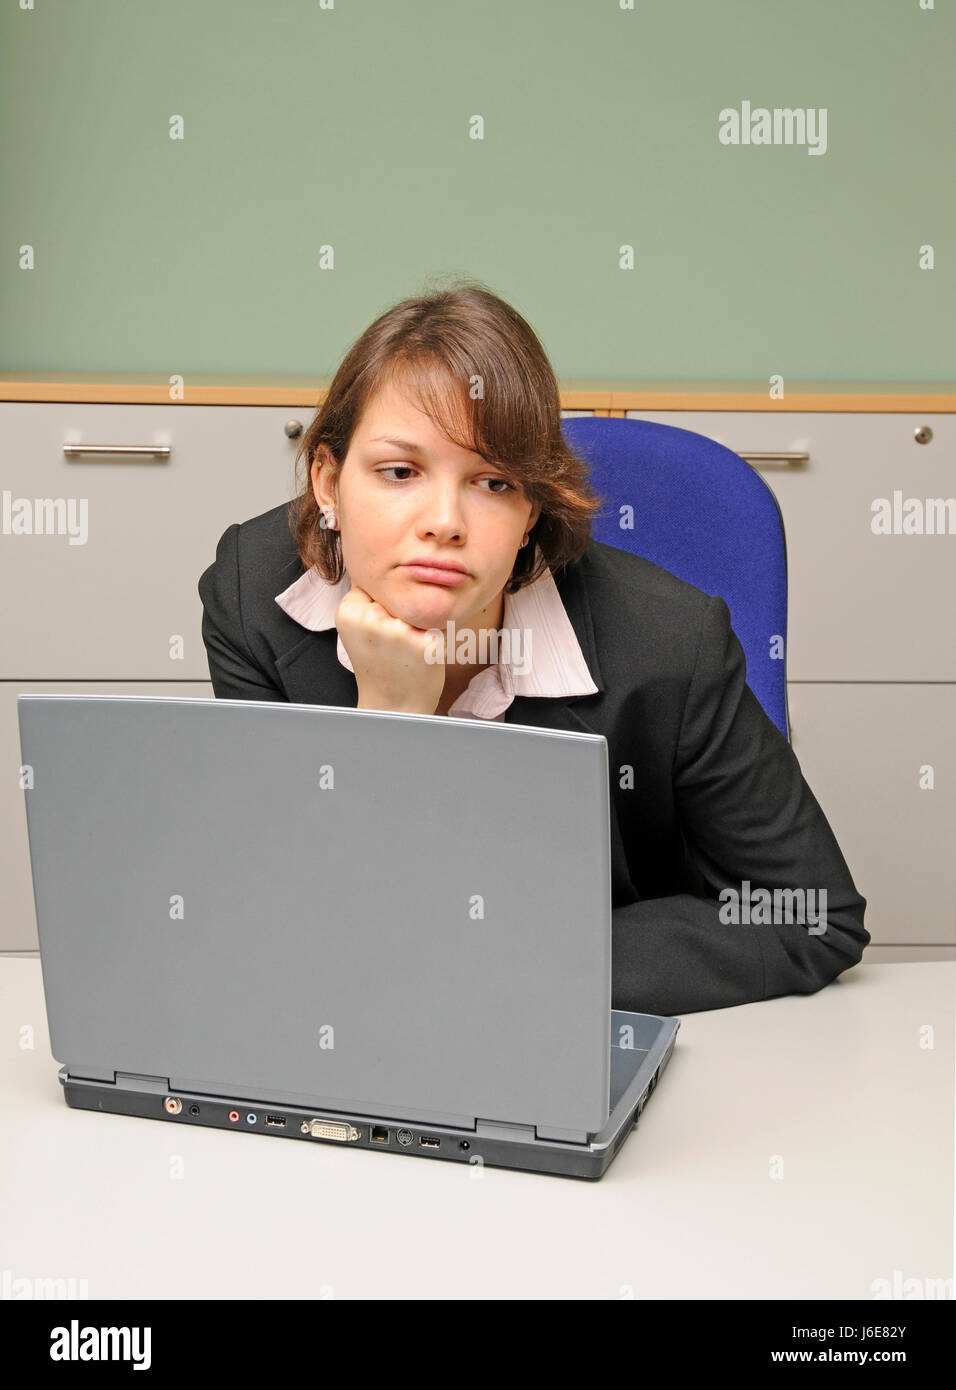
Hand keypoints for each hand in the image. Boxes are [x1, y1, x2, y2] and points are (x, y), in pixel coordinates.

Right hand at [336, 585, 445, 714]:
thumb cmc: (379, 665)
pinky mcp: (425, 644)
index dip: (382, 606)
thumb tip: (387, 563)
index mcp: (348, 612)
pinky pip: (436, 625)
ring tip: (406, 651)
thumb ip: (367, 600)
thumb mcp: (359, 629)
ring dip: (417, 625)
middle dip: (400, 615)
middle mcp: (370, 619)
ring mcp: (399, 632)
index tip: (376, 631)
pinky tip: (420, 656)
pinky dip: (433, 637)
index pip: (375, 585)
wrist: (393, 705)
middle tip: (391, 646)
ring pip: (417, 610)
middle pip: (397, 597)